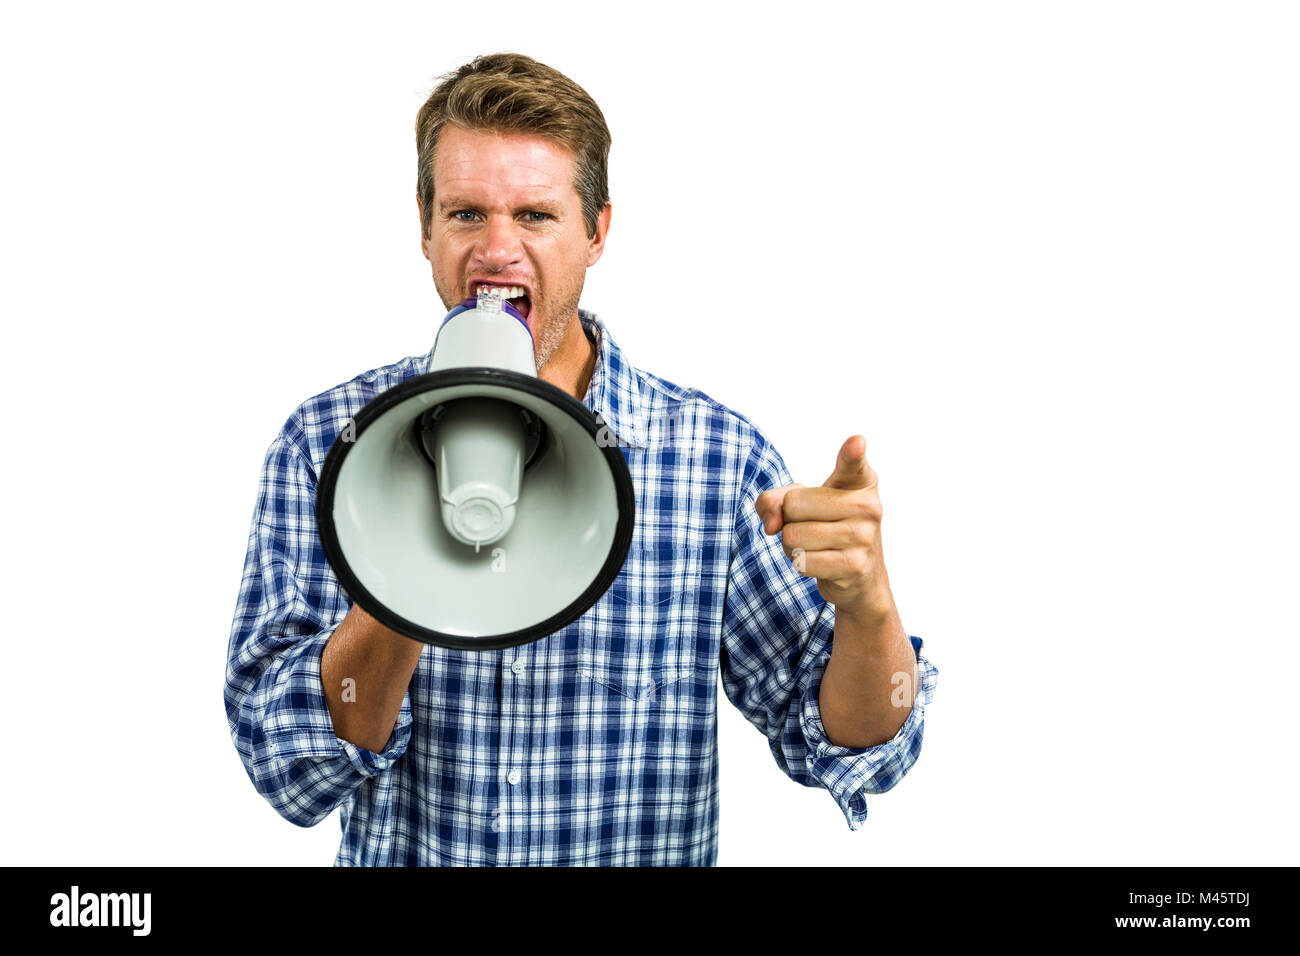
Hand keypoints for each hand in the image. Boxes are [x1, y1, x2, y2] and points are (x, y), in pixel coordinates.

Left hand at [754, 435, 893, 620]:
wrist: (859, 573)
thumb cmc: (825, 526)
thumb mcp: (799, 503)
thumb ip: (774, 501)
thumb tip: (772, 525)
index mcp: (859, 482)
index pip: (853, 464)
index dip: (852, 452)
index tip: (856, 442)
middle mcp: (868, 506)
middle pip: (793, 505)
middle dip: (788, 519)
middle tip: (810, 524)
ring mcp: (864, 537)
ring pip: (793, 536)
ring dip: (791, 544)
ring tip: (814, 544)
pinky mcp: (855, 566)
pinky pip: (802, 561)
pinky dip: (800, 563)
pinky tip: (820, 561)